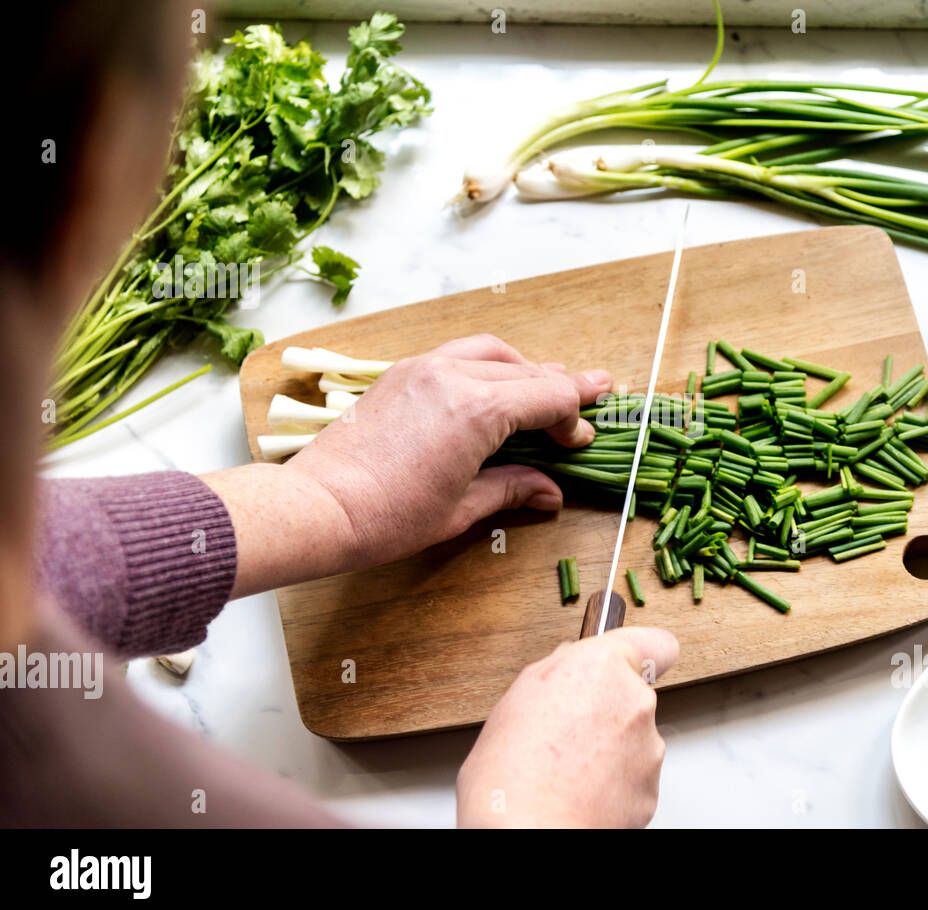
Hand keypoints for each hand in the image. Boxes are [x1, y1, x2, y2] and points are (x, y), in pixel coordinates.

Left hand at [205, 334, 610, 596]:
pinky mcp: (401, 373)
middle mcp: (454, 376)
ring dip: (524, 368)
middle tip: (586, 399)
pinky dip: (487, 365)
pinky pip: (458, 355)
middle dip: (559, 389)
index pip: (548, 398)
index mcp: (478, 410)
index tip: (583, 437)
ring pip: (492, 353)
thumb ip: (512, 489)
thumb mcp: (462, 508)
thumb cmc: (389, 516)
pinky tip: (492, 387)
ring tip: (542, 387)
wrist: (318, 507)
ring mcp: (424, 368)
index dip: (574, 417)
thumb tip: (550, 492)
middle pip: (527, 372)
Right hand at [457, 627, 678, 827]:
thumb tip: (568, 667)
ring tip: (567, 769)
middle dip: (606, 710)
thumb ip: (555, 674)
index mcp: (602, 667)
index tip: (629, 662)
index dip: (642, 653)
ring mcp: (648, 748)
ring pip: (633, 738)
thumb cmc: (511, 776)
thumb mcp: (516, 700)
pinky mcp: (650, 789)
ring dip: (609, 749)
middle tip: (566, 732)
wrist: (528, 835)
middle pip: (633, 695)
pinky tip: (580, 791)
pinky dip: (614, 783)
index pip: (656, 644)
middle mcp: (635, 702)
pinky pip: (634, 776)